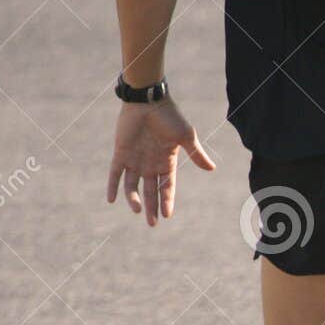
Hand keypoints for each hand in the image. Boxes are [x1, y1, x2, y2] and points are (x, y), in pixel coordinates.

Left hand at [106, 98, 215, 226]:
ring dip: (134, 199)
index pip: (167, 187)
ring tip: (137, 210)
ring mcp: (134, 160)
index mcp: (166, 162)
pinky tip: (112, 199)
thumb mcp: (186, 137)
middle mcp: (150, 165)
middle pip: (150, 191)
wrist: (148, 101)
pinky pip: (115, 173)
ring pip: (132, 185)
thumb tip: (212, 169)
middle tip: (152, 223)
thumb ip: (196, 154)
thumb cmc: (170, 117)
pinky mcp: (121, 153)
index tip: (167, 215)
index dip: (167, 201)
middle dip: (152, 207)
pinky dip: (113, 185)